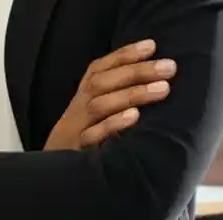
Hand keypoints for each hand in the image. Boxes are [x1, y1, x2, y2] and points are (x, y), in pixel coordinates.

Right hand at [43, 38, 177, 150]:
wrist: (52, 176)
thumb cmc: (84, 141)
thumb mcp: (92, 117)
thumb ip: (113, 96)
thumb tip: (151, 77)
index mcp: (82, 98)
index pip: (99, 68)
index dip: (123, 55)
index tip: (152, 45)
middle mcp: (78, 110)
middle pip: (102, 83)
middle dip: (137, 71)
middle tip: (170, 67)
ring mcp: (76, 130)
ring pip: (100, 106)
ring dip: (132, 94)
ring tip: (163, 89)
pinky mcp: (78, 152)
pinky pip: (93, 136)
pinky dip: (113, 125)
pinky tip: (135, 117)